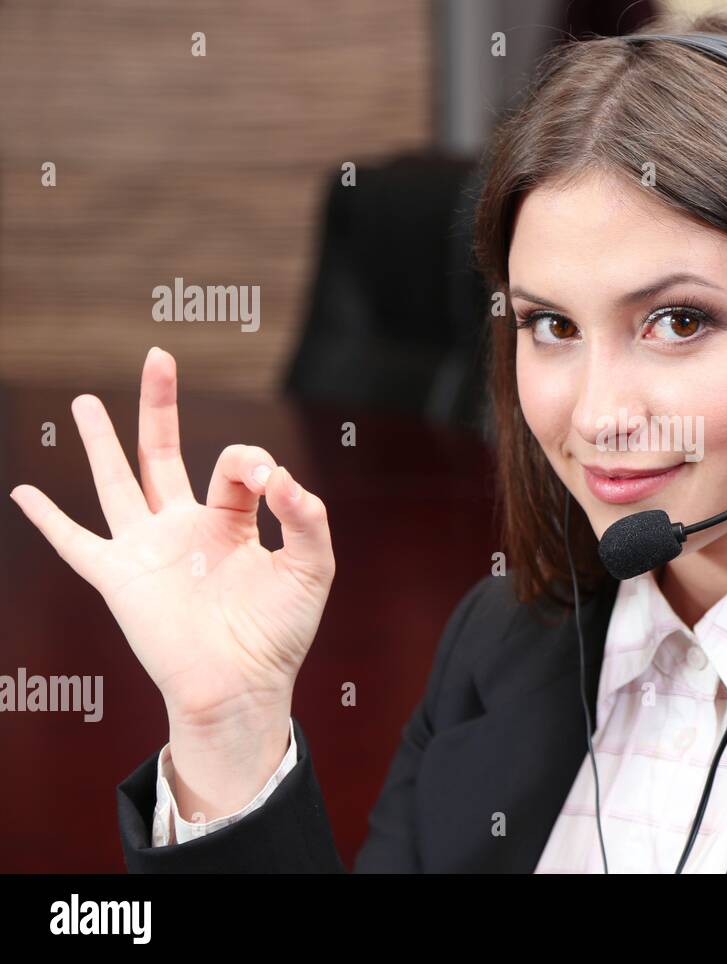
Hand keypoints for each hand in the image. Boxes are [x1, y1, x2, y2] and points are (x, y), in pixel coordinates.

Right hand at [9, 347, 334, 735]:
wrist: (242, 686)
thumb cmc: (279, 633)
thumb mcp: (312, 568)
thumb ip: (307, 518)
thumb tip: (282, 476)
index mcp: (233, 522)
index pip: (235, 466)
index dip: (253, 463)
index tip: (273, 484)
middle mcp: (185, 528)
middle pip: (163, 453)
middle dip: (159, 405)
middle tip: (158, 356)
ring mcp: (148, 550)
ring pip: (116, 483)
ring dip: (100, 441)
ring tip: (86, 400)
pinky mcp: (119, 578)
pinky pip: (75, 544)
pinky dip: (48, 519)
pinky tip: (24, 492)